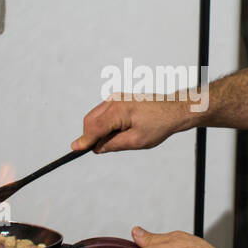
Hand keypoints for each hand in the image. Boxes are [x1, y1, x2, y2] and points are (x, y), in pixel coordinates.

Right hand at [71, 96, 192, 153]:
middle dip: (90, 135)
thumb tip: (95, 148)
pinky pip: (103, 112)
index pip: (94, 127)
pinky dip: (104, 123)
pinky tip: (118, 130)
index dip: (84, 140)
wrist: (173, 109)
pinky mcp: (118, 98)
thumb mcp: (136, 141)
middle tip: (101, 148)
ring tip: (117, 138)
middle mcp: (114, 101)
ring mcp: (116, 97)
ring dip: (98, 129)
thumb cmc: (158, 125)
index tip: (74, 149)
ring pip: (95, 115)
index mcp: (118, 111)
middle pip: (90, 120)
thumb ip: (112, 144)